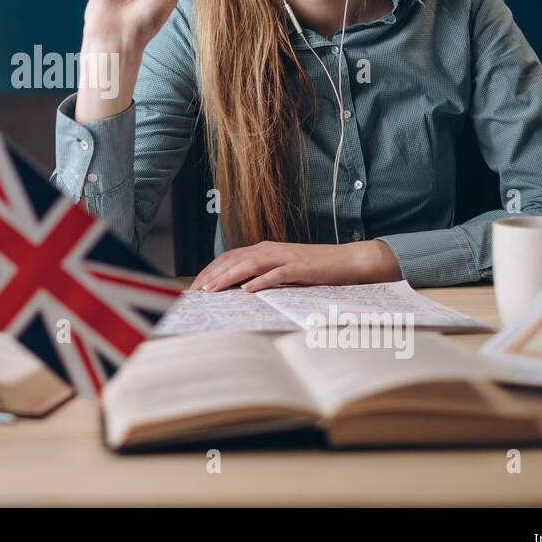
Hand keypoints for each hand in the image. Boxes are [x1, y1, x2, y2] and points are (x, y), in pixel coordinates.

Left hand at [189, 239, 401, 291]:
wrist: (347, 261)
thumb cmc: (313, 269)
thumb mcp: (282, 270)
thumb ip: (261, 275)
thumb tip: (238, 289)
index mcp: (263, 249)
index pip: (229, 258)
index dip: (210, 271)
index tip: (194, 286)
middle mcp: (269, 249)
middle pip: (233, 260)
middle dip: (212, 276)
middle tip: (195, 292)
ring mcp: (285, 257)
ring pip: (249, 265)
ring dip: (229, 278)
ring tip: (213, 291)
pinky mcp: (300, 268)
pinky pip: (277, 274)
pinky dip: (261, 282)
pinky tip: (248, 291)